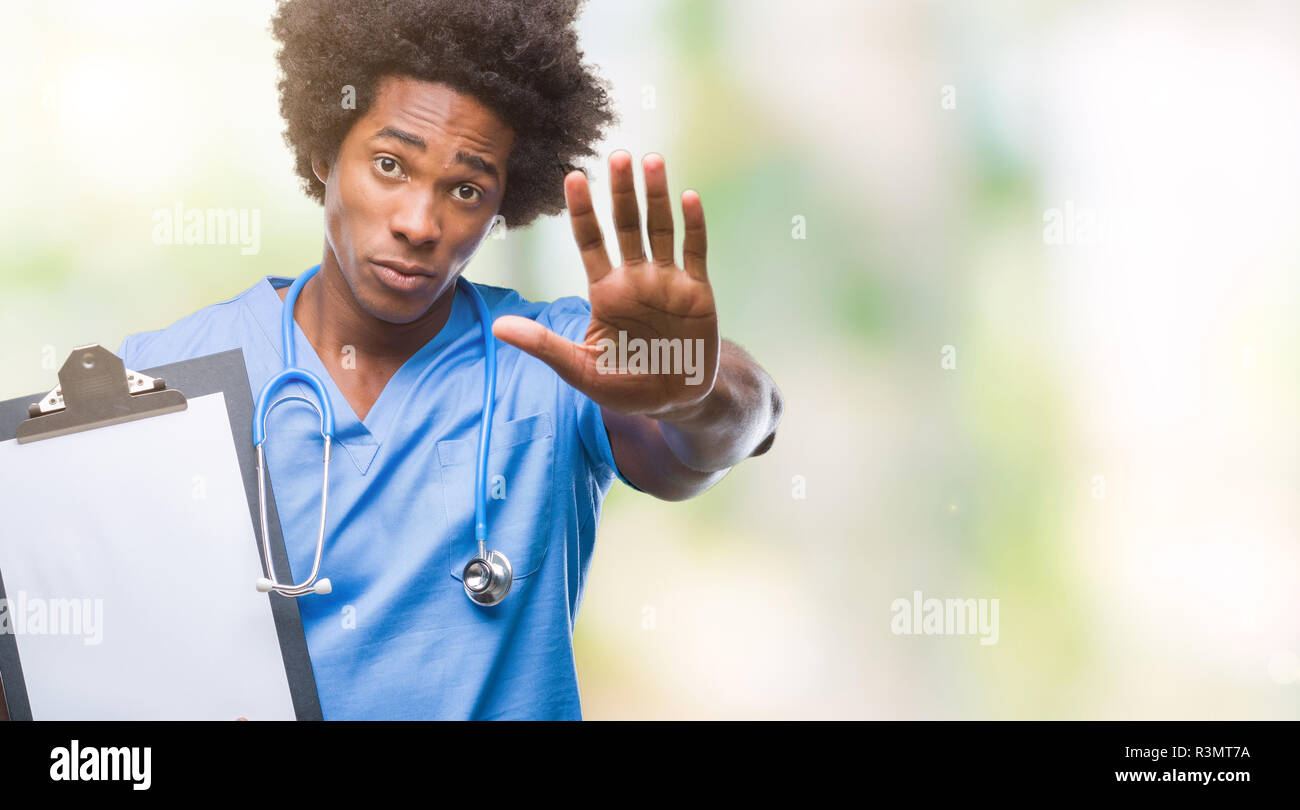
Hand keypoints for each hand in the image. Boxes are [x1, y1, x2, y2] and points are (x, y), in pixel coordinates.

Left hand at [492, 151, 719, 418]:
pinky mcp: (697, 292)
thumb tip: (498, 329)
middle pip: (626, 225)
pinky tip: (689, 197)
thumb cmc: (624, 385)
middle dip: (621, 192)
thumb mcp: (579, 369)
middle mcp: (636, 278)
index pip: (590, 241)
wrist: (673, 402)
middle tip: (617, 156)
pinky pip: (695, 252)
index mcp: (606, 291)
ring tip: (651, 161)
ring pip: (660, 229)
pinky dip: (693, 225)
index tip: (572, 177)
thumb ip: (544, 346)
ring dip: (656, 196)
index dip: (582, 210)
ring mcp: (667, 282)